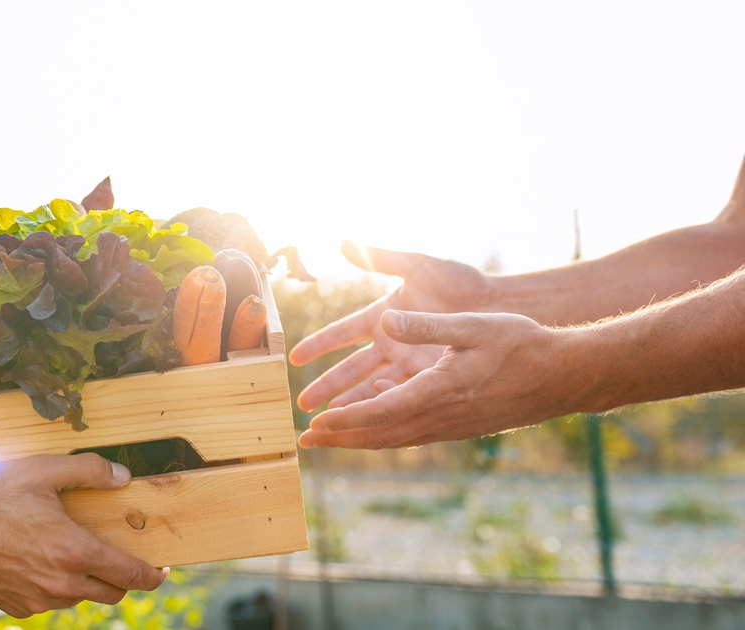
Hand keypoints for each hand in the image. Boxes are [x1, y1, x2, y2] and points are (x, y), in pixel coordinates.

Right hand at [0, 453, 166, 617]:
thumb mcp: (43, 470)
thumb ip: (89, 470)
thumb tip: (122, 477)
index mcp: (74, 552)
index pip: (131, 575)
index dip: (152, 575)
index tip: (161, 569)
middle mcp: (60, 584)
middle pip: (111, 594)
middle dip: (121, 578)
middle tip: (116, 557)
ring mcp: (36, 600)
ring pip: (77, 598)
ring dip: (82, 580)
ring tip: (67, 551)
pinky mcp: (15, 607)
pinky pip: (46, 602)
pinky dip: (52, 586)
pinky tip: (35, 560)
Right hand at [290, 242, 494, 410]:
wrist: (503, 303)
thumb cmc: (460, 280)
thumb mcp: (419, 265)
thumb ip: (383, 258)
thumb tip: (344, 243)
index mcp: (384, 315)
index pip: (342, 333)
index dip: (319, 345)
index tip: (295, 358)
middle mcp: (392, 341)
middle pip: (352, 369)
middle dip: (327, 387)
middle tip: (302, 405)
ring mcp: (410, 361)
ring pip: (373, 387)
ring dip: (351, 404)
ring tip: (328, 422)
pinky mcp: (429, 376)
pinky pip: (401, 396)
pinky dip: (383, 410)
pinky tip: (366, 426)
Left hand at [298, 310, 576, 448]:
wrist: (562, 377)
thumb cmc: (520, 345)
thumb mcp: (472, 326)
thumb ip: (426, 325)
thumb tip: (386, 318)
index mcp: (439, 390)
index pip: (380, 411)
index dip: (345, 419)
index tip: (316, 422)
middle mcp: (441, 415)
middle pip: (379, 434)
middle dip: (340, 438)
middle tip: (305, 442)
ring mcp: (450, 426)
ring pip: (394, 439)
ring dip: (358, 441)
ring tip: (328, 441)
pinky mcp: (458, 426)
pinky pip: (411, 436)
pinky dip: (383, 436)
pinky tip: (372, 431)